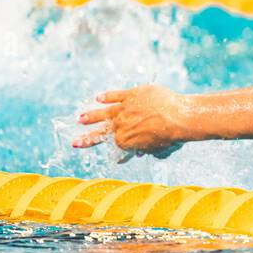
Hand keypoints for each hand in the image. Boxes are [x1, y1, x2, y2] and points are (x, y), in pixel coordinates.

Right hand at [73, 85, 189, 160]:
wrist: (177, 118)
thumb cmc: (171, 136)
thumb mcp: (158, 150)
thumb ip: (147, 151)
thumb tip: (141, 154)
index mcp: (125, 142)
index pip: (117, 147)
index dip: (120, 151)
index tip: (120, 156)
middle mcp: (119, 127)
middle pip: (99, 133)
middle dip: (86, 139)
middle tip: (75, 143)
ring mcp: (122, 110)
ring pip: (102, 113)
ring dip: (90, 116)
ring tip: (79, 119)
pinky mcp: (130, 95)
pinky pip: (114, 96)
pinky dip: (106, 97)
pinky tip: (98, 98)